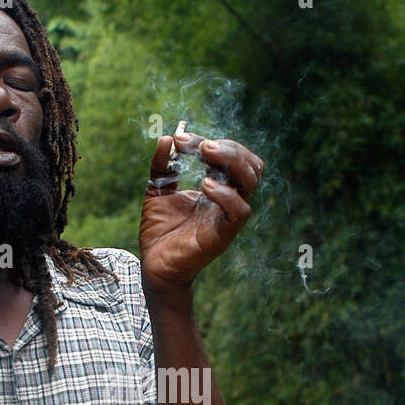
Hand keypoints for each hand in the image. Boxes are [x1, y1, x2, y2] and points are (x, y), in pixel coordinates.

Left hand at [139, 130, 263, 294]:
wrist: (153, 266)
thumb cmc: (160, 230)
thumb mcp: (157, 189)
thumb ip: (162, 165)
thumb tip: (165, 138)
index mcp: (217, 187)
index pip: (229, 157)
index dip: (208, 142)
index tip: (180, 139)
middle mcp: (227, 200)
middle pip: (250, 166)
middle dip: (229, 148)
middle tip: (201, 145)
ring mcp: (227, 217)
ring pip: (251, 182)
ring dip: (231, 161)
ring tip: (206, 152)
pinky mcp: (223, 234)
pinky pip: (240, 211)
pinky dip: (226, 194)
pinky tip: (204, 185)